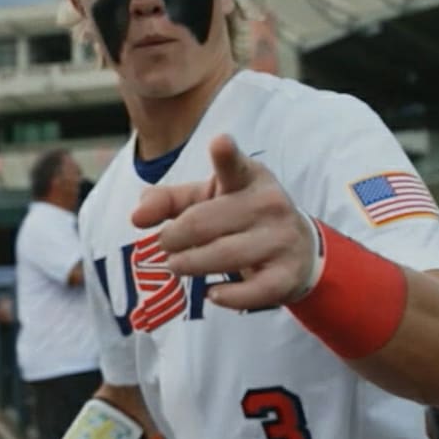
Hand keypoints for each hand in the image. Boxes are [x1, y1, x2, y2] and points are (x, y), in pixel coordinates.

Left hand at [132, 134, 315, 310]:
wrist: (300, 250)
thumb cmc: (241, 218)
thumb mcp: (208, 199)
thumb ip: (168, 201)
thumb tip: (137, 216)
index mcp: (249, 178)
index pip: (235, 165)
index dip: (226, 155)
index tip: (219, 143)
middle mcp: (269, 204)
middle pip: (203, 223)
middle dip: (173, 237)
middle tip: (165, 245)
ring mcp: (281, 240)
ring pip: (222, 256)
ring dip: (189, 265)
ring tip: (177, 266)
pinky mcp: (286, 275)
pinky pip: (250, 292)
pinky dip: (225, 296)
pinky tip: (212, 293)